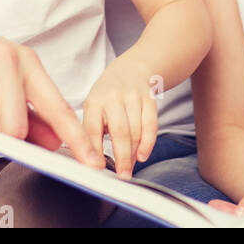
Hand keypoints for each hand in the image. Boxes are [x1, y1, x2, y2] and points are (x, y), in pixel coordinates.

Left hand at [81, 57, 158, 178]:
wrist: (132, 68)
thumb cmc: (108, 95)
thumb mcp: (93, 107)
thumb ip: (91, 131)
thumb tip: (91, 161)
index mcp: (94, 101)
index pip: (93, 130)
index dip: (95, 151)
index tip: (97, 169)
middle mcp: (113, 97)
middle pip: (120, 131)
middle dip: (121, 157)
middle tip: (121, 175)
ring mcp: (133, 97)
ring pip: (136, 130)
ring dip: (134, 154)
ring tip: (130, 169)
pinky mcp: (149, 99)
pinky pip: (151, 124)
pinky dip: (148, 142)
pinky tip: (143, 155)